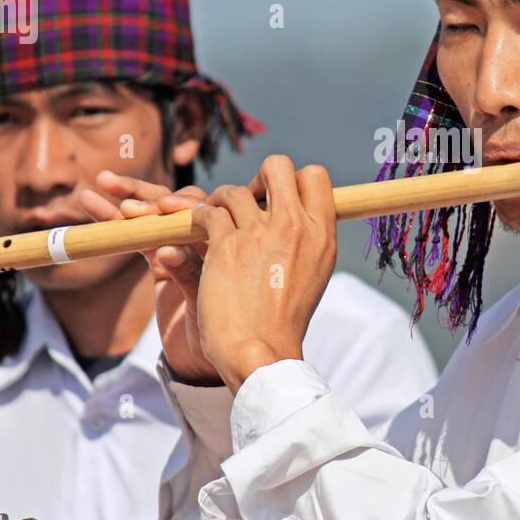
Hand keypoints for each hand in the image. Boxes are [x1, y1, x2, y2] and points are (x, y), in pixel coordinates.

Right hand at [79, 171, 221, 385]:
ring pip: (157, 217)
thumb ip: (191, 277)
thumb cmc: (227, 339)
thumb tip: (168, 252)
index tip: (160, 207)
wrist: (211, 370)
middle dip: (149, 198)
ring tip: (102, 182)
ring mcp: (184, 251)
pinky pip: (140, 236)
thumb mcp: (210, 307)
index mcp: (234, 245)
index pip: (207, 213)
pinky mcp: (162, 263)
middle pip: (179, 207)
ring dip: (130, 198)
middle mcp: (210, 241)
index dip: (183, 206)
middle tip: (122, 196)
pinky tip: (93, 203)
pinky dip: (117, 222)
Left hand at [190, 155, 336, 393]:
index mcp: (323, 233)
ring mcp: (258, 234)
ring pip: (233, 190)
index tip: (277, 201)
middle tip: (248, 202)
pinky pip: (206, 213)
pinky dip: (196, 219)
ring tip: (215, 221)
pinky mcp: (224, 246)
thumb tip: (298, 211)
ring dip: (220, 201)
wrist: (261, 353)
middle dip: (257, 177)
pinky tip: (197, 233)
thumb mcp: (314, 273)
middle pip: (277, 165)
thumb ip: (308, 238)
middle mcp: (294, 227)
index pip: (315, 176)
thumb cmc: (286, 319)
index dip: (292, 181)